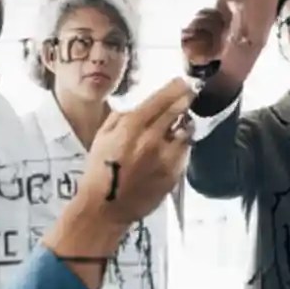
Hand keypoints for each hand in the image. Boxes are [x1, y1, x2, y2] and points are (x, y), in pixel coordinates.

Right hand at [70, 77, 199, 229]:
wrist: (106, 208)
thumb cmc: (99, 170)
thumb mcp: (102, 137)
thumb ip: (121, 117)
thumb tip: (139, 104)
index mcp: (131, 127)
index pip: (161, 100)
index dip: (174, 88)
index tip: (182, 81)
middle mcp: (152, 139)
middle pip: (178, 111)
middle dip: (185, 98)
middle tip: (190, 91)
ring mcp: (166, 158)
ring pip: (185, 132)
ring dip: (185, 124)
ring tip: (181, 122)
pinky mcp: (174, 174)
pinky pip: (184, 153)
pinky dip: (182, 146)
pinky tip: (174, 146)